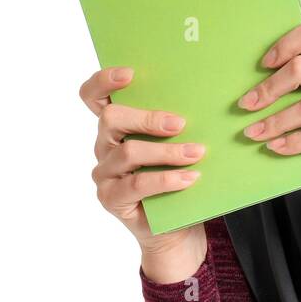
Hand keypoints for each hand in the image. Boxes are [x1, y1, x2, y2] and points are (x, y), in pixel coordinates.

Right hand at [79, 66, 207, 272]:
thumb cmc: (179, 176)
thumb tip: (206, 97)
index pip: (94, 96)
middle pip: (111, 118)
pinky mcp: (111, 198)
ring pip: (128, 152)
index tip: (130, 73)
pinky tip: (190, 178)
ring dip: (167, 151)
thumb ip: (176, 124)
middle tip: (180, 123)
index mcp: (117, 126)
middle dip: (147, 117)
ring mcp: (105, 173)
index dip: (104, 81)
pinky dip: (166, 180)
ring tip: (197, 153)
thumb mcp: (178, 144)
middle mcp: (104, 145)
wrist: (176, 228)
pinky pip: (136, 184)